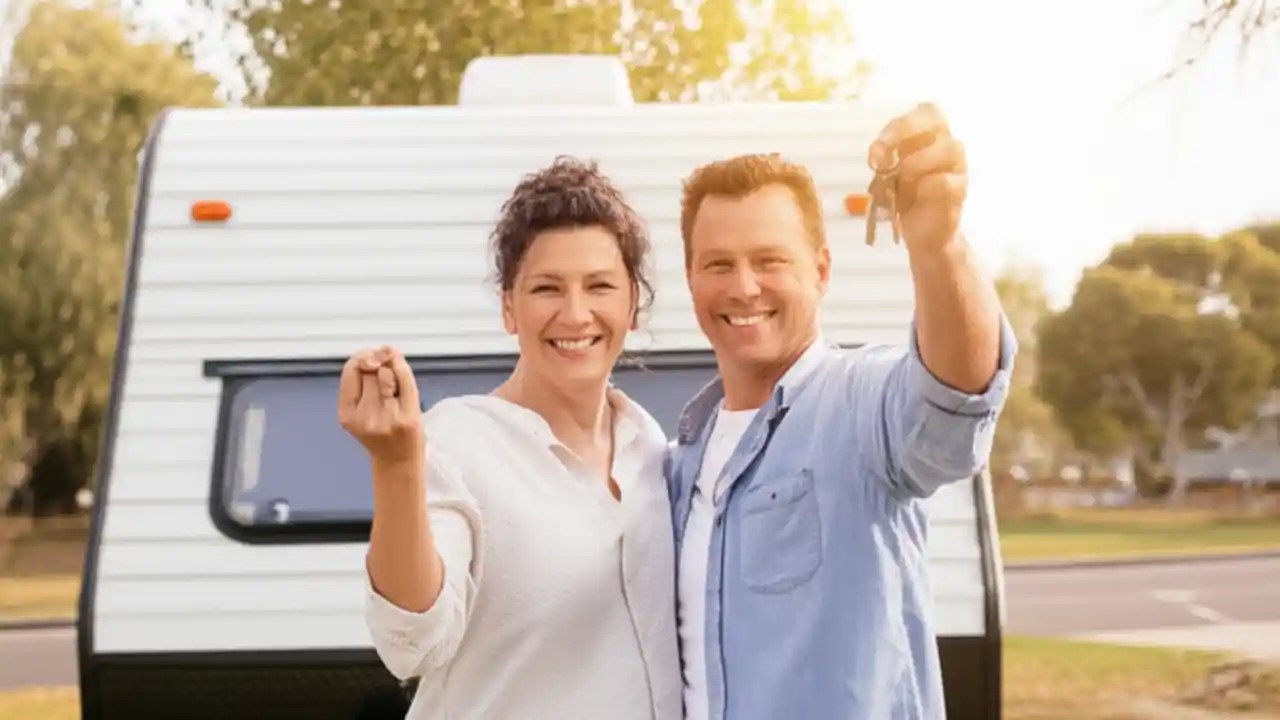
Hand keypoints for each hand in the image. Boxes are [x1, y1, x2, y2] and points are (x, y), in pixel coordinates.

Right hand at [337, 345, 422, 469]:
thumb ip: (364, 380)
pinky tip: (400, 367)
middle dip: (379, 364)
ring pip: (386, 372)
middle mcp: (365, 416)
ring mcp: (387, 417)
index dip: (362, 357)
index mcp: (347, 414)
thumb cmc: (381, 432)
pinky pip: (405, 380)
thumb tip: (385, 349)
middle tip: (385, 377)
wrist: (399, 462)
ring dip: (391, 369)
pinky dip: (403, 368)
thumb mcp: (361, 410)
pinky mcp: (408, 417)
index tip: (371, 360)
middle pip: (370, 370)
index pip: (351, 370)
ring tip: (393, 385)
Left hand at [868, 103, 966, 254]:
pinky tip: (913, 197)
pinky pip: (946, 182)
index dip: (902, 122)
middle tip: (882, 155)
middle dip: (905, 132)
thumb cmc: (904, 196)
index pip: (926, 112)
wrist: (920, 232)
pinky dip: (925, 186)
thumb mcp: (888, 172)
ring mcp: (957, 167)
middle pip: (938, 121)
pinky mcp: (959, 192)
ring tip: (900, 178)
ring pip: (948, 149)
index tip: (879, 143)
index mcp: (929, 135)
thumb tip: (878, 154)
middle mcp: (946, 145)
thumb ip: (885, 157)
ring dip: (917, 161)